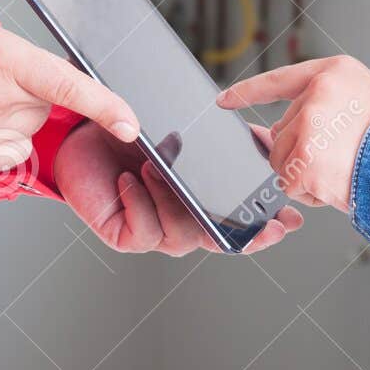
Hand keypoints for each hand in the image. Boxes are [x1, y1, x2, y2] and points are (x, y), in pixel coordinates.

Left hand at [54, 121, 304, 255]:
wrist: (80, 131)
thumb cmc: (130, 131)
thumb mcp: (181, 130)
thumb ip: (220, 137)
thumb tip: (267, 139)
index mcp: (199, 199)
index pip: (238, 220)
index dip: (263, 227)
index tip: (289, 221)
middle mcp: (181, 219)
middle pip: (219, 239)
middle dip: (246, 236)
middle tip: (267, 225)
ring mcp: (155, 229)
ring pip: (182, 235)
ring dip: (170, 198)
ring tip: (153, 166)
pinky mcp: (126, 234)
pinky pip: (144, 232)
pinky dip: (140, 204)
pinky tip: (129, 180)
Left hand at [218, 56, 369, 212]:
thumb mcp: (363, 98)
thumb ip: (322, 105)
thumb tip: (275, 130)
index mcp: (331, 73)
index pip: (279, 80)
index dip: (248, 91)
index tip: (225, 100)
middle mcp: (315, 95)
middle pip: (281, 131)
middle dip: (299, 150)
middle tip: (335, 155)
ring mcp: (308, 128)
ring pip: (281, 159)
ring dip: (303, 172)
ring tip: (339, 168)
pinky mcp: (305, 161)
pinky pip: (291, 183)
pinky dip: (309, 192)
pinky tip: (335, 183)